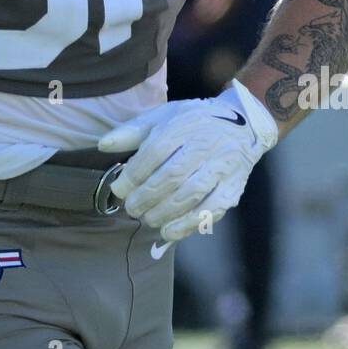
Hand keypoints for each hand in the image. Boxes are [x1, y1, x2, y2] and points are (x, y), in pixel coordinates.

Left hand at [97, 80, 277, 242]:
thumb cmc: (194, 122)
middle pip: (171, 176)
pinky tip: (169, 231)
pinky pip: (211, 210)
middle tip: (131, 208)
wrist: (243, 125)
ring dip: (164, 213)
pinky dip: (188, 224)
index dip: (133, 175)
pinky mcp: (233, 188)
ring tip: (147, 219)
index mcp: (183, 126)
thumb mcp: (163, 117)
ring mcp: (221, 167)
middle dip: (146, 197)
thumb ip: (132, 131)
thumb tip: (103, 145)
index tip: (120, 189)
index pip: (154, 153)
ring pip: (190, 195)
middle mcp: (204, 145)